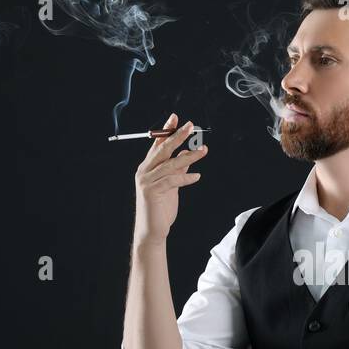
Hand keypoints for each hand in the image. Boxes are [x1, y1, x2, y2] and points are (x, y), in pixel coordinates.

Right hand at [133, 113, 208, 243]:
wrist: (152, 230)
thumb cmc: (161, 208)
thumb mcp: (172, 185)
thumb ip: (178, 169)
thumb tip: (187, 154)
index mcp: (148, 167)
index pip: (157, 145)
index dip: (166, 130)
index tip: (175, 118)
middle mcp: (144, 171)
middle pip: (162, 149)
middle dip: (177, 135)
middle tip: (190, 125)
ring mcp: (146, 181)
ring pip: (170, 164)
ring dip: (189, 156)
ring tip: (204, 150)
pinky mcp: (152, 192)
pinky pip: (171, 181)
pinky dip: (185, 178)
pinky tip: (197, 177)